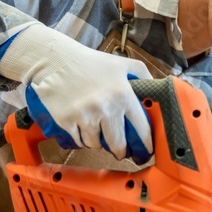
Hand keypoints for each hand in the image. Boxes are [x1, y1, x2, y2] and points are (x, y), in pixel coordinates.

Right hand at [0, 23, 154, 162]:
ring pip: (95, 144)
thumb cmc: (91, 62)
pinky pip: (78, 141)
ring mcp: (85, 116)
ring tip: (97, 131)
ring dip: (97, 142)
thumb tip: (155, 90)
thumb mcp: (122, 64)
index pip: (141, 128)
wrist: (56, 60)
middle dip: (120, 150)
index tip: (146, 150)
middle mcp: (106, 108)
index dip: (145, 143)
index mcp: (123, 95)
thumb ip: (143, 75)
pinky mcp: (66, 122)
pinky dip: (81, 138)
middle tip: (120, 150)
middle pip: (118, 144)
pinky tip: (82, 127)